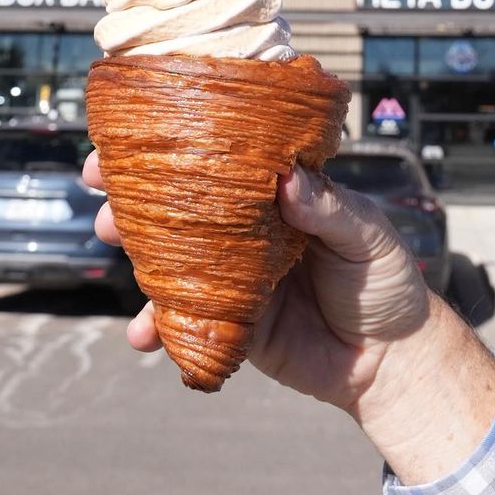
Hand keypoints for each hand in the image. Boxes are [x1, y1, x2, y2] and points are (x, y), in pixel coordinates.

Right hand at [84, 151, 428, 408]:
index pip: (221, 161)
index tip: (135, 133)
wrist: (394, 361)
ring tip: (111, 239)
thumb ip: (328, 209)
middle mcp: (247, 231)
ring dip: (133, 249)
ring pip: (170, 258)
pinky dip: (156, 326)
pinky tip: (141, 334)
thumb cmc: (389, 281)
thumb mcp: (366, 235)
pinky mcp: (229, 324)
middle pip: (180, 205)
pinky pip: (182, 320)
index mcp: (278, 196)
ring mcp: (233, 277)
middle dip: (133, 192)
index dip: (180, 146)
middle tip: (100, 184)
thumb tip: (285, 178)